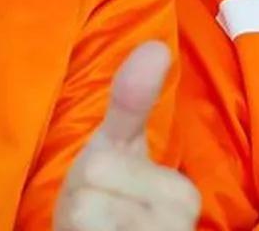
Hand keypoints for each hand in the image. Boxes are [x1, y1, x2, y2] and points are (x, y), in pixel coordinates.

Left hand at [55, 41, 201, 230]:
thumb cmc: (104, 200)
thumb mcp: (115, 149)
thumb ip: (132, 102)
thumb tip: (157, 45)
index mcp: (182, 195)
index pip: (100, 164)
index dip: (89, 178)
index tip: (107, 193)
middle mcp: (178, 226)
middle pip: (90, 184)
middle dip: (80, 199)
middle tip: (95, 213)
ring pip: (82, 211)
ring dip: (75, 225)